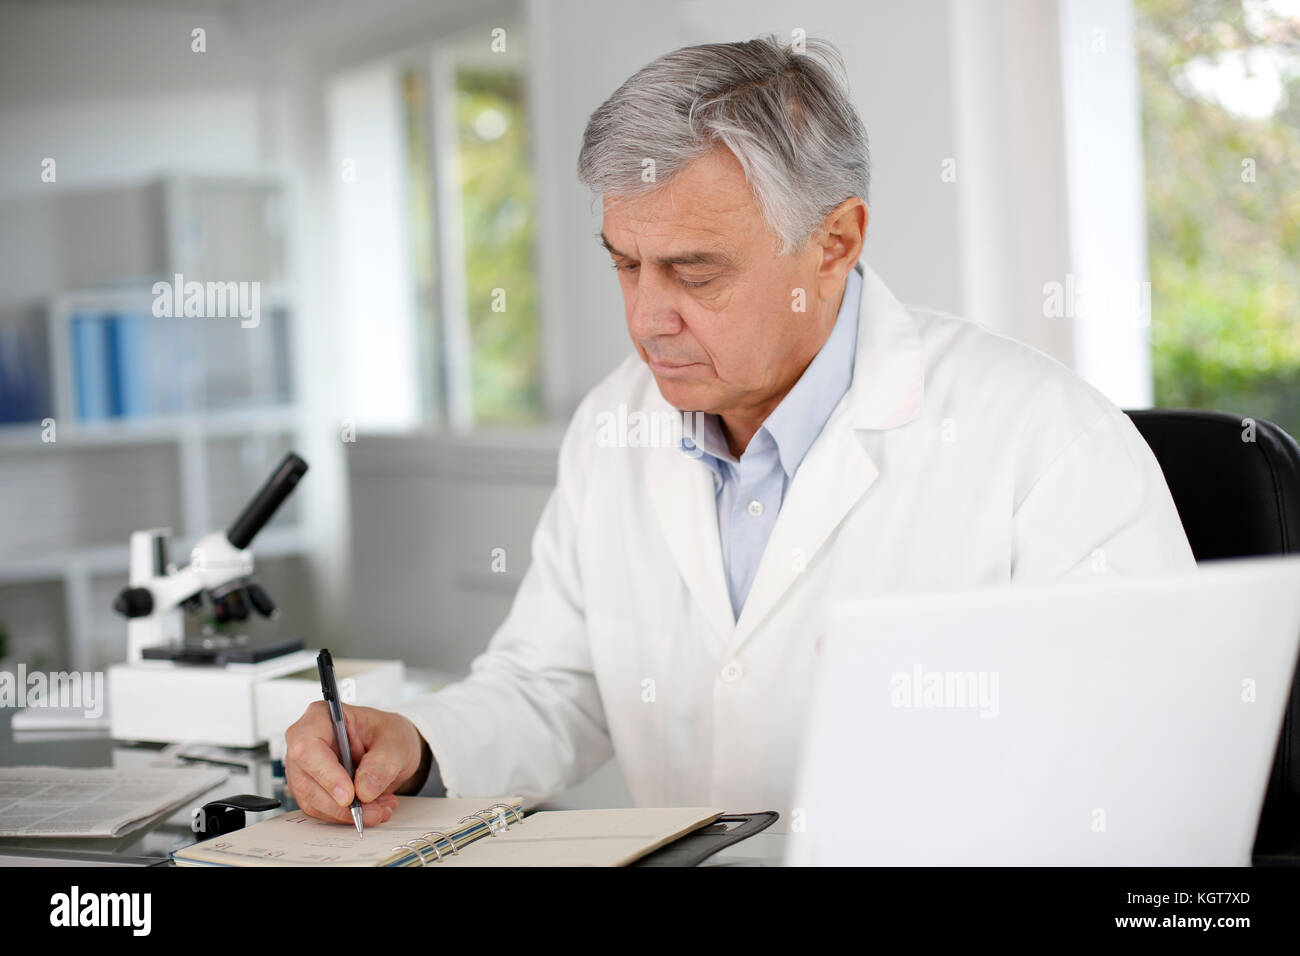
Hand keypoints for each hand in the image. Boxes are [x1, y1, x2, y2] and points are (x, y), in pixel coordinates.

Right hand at [284, 702, 428, 825]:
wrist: (391, 749)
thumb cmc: (387, 734)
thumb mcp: (395, 741)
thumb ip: (382, 762)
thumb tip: (364, 789)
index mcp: (321, 717)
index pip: (308, 747)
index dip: (325, 774)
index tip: (348, 795)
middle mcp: (305, 742)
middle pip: (306, 780)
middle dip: (341, 803)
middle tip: (373, 809)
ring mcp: (305, 767)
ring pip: (312, 800)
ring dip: (347, 813)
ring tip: (379, 808)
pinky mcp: (311, 788)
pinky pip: (320, 810)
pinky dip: (346, 816)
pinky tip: (371, 809)